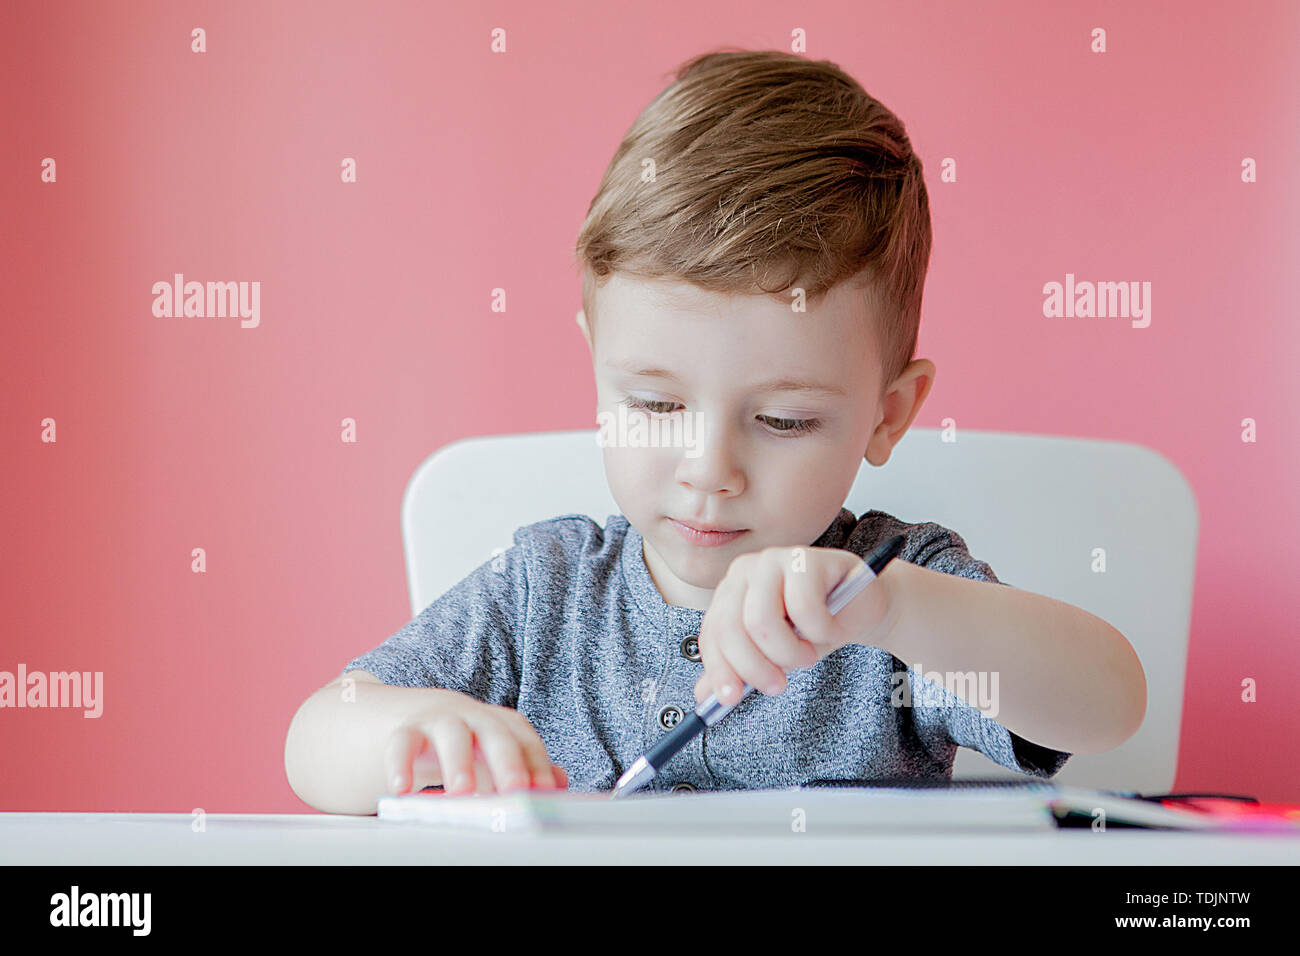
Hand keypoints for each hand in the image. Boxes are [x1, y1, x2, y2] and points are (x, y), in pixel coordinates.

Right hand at [385, 689, 568, 795]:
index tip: (546, 793)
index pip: (525, 739)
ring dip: (459, 761)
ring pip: (452, 732)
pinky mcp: (404, 730)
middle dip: (508, 761)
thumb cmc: (455, 743)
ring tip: (462, 792)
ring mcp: (437, 720)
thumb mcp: (489, 754)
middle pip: (495, 732)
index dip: (538, 764)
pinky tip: (402, 789)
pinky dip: (401, 764)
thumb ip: (524, 767)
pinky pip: (402, 743)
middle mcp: (472, 717)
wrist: (397, 716)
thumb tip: (560, 781)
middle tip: (516, 790)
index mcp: (498, 724)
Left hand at [692, 546, 892, 706]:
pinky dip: (820, 631)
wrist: (864, 608)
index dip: (720, 668)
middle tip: (778, 684)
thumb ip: (740, 670)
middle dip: (755, 667)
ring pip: (762, 621)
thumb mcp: (774, 655)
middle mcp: (746, 571)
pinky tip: (831, 629)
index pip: (713, 633)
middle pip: (732, 629)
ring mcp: (775, 560)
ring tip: (808, 655)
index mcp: (730, 592)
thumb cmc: (815, 627)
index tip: (731, 699)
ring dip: (789, 652)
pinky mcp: (807, 559)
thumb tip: (704, 697)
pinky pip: (804, 607)